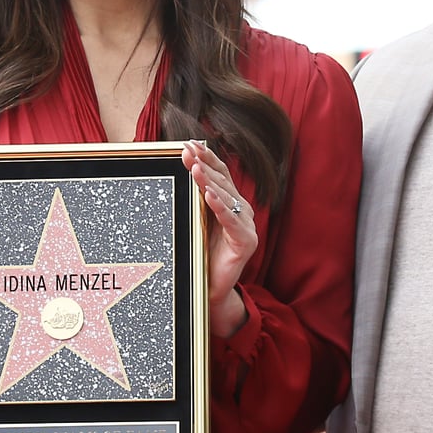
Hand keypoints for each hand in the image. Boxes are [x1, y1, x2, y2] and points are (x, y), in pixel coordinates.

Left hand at [181, 139, 255, 335]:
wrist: (211, 289)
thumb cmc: (202, 254)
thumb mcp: (197, 220)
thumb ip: (196, 197)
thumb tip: (186, 165)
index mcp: (231, 203)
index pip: (220, 174)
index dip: (206, 157)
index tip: (189, 143)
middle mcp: (242, 211)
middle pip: (223, 182)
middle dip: (204, 164)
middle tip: (188, 150)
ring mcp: (246, 226)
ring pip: (227, 198)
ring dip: (209, 181)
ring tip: (195, 168)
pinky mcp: (246, 242)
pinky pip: (231, 221)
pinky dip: (220, 207)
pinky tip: (208, 195)